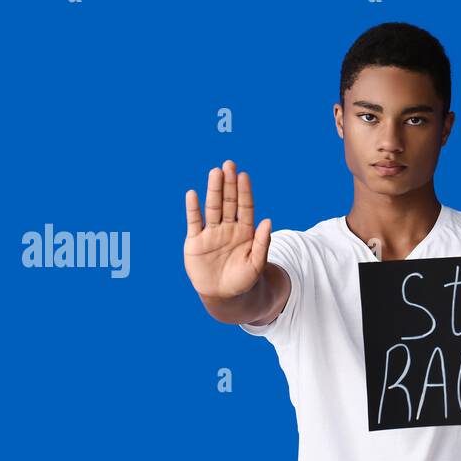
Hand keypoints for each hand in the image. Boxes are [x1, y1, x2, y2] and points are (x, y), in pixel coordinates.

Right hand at [183, 160, 272, 299]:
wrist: (223, 296)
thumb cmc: (243, 280)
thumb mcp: (256, 264)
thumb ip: (262, 243)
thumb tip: (268, 221)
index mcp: (244, 231)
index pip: (245, 206)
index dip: (244, 191)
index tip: (244, 175)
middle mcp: (227, 228)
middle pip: (228, 202)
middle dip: (228, 184)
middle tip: (228, 164)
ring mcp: (211, 233)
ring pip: (212, 208)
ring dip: (213, 190)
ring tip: (214, 172)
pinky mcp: (195, 242)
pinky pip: (193, 222)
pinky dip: (192, 209)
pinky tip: (192, 194)